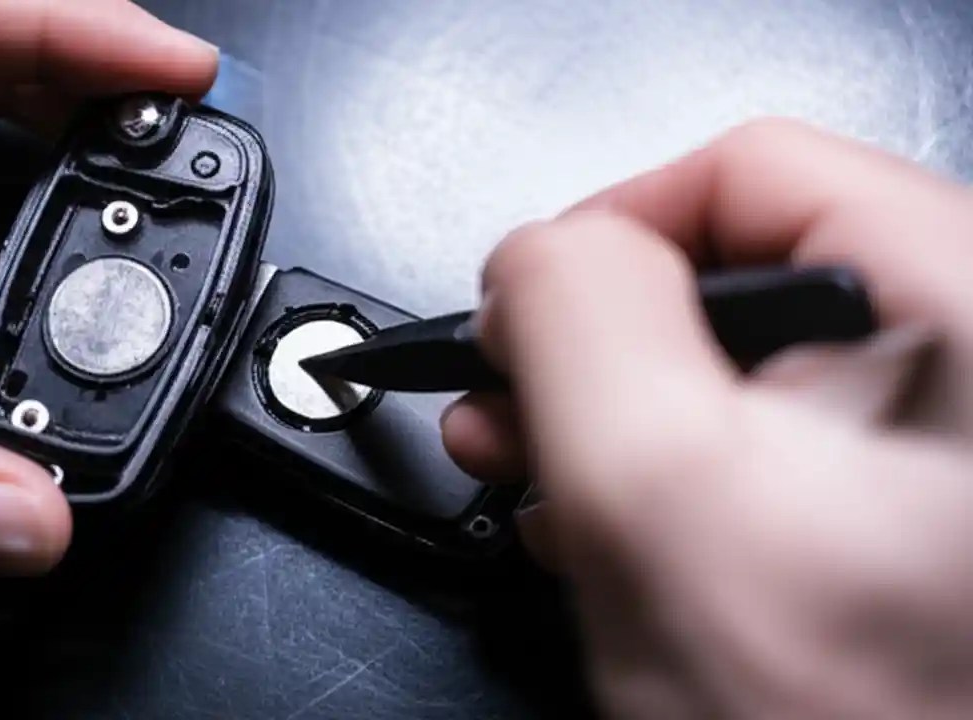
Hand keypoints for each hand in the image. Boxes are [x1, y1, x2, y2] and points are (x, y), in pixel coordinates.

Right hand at [442, 119, 972, 718]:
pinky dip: (667, 474)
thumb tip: (538, 254)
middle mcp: (971, 375)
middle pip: (738, 273)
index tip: (523, 310)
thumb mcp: (658, 493)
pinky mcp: (903, 517)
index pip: (754, 175)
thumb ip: (576, 319)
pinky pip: (763, 449)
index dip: (608, 229)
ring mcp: (940, 454)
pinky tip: (606, 523)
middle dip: (592, 342)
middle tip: (509, 401)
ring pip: (736, 371)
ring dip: (611, 412)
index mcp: (968, 318)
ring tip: (535, 471)